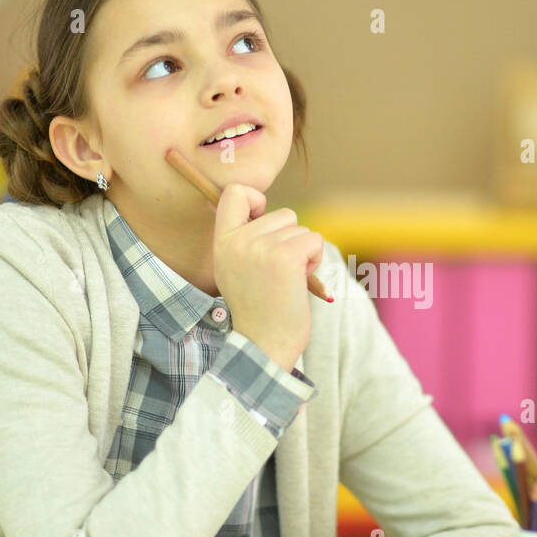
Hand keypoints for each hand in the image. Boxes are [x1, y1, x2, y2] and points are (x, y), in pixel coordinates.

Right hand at [211, 183, 323, 372]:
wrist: (264, 345)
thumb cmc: (258, 309)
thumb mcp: (235, 269)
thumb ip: (244, 239)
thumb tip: (263, 209)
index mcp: (221, 242)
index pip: (236, 192)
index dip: (256, 200)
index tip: (262, 221)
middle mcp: (238, 241)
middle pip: (283, 213)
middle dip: (290, 239)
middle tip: (279, 272)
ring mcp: (261, 247)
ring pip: (301, 228)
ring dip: (303, 252)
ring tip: (287, 280)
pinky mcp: (286, 257)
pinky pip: (314, 241)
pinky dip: (315, 260)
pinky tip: (299, 282)